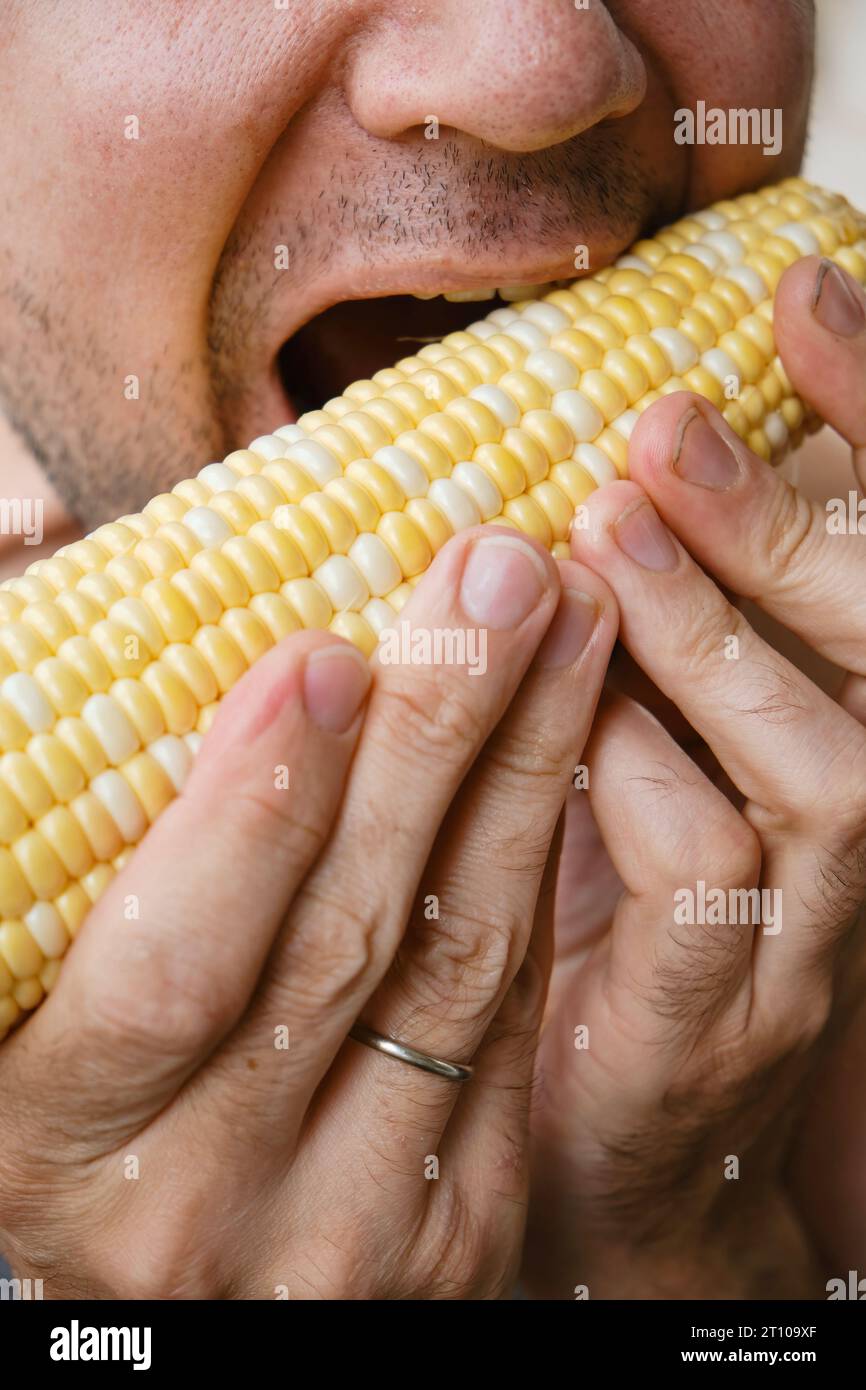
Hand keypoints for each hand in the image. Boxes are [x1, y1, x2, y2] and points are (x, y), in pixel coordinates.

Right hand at [0, 525, 615, 1298]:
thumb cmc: (80, 1084)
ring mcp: (344, 1234)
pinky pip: (510, 1020)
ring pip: (460, 970)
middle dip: (435, 737)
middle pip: (347, 942)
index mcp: (54, 1136)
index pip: (174, 968)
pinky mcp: (456, 1231)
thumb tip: (42, 552)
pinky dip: (533, 868)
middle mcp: (199, 1207)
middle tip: (498, 574)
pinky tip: (562, 746)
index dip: (254, 810)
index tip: (326, 652)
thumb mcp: (30, 984)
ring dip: (523, 775)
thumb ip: (67, 821)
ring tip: (564, 623)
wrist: (186, 1270)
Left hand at [523, 255, 865, 1300]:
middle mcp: (861, 810)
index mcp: (839, 717)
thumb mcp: (629, 729)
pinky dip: (643, 784)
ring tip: (607, 534)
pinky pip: (714, 884)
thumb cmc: (603, 896)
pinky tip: (571, 729)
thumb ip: (628, 617)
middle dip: (782, 522)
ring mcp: (814, 920)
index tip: (796, 295)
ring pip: (828, 764)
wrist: (606, 1125)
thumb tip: (559, 466)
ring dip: (714, 640)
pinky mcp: (729, 1010)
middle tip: (662, 424)